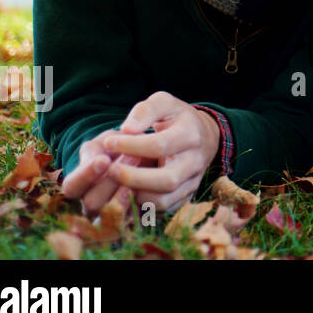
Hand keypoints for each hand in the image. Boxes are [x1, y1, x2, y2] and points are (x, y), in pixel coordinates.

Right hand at [60, 130, 145, 215]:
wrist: (151, 153)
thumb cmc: (123, 144)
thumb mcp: (106, 141)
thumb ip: (96, 150)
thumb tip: (98, 161)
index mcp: (78, 185)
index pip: (71, 187)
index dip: (85, 175)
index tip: (104, 160)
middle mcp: (90, 204)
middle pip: (92, 203)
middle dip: (111, 180)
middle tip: (133, 156)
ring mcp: (110, 214)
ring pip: (113, 212)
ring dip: (129, 186)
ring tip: (143, 163)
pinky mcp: (132, 219)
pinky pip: (134, 219)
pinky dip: (144, 199)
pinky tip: (152, 182)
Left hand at [99, 91, 221, 213]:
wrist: (204, 136)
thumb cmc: (177, 118)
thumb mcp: (164, 103)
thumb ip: (145, 111)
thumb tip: (126, 129)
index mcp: (191, 134)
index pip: (161, 145)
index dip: (132, 146)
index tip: (108, 142)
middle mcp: (195, 161)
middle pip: (167, 179)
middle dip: (134, 178)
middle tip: (110, 170)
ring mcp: (193, 182)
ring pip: (165, 200)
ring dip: (136, 196)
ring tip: (117, 184)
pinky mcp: (186, 196)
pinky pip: (164, 210)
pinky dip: (143, 207)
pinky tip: (127, 194)